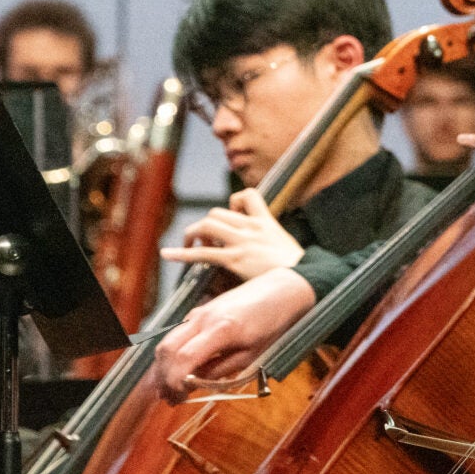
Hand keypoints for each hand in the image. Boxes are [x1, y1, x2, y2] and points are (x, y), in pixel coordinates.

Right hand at [152, 267, 316, 399]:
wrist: (279, 291)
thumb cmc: (272, 325)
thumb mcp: (253, 355)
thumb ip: (221, 369)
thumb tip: (193, 384)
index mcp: (221, 329)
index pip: (184, 357)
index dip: (175, 381)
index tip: (177, 399)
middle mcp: (203, 318)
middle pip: (167, 349)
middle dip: (162, 377)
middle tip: (168, 399)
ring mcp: (198, 313)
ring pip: (167, 341)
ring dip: (162, 367)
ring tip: (167, 390)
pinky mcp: (198, 312)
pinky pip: (176, 335)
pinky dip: (171, 355)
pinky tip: (176, 371)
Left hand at [160, 189, 304, 280]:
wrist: (306, 277)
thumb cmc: (299, 267)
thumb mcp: (287, 245)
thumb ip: (272, 242)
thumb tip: (264, 253)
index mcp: (266, 221)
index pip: (246, 196)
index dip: (234, 202)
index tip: (231, 215)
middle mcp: (251, 227)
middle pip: (217, 213)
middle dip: (206, 226)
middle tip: (204, 241)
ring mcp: (242, 242)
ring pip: (207, 226)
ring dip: (193, 235)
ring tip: (188, 246)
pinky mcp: (235, 259)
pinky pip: (202, 254)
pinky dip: (182, 254)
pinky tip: (168, 255)